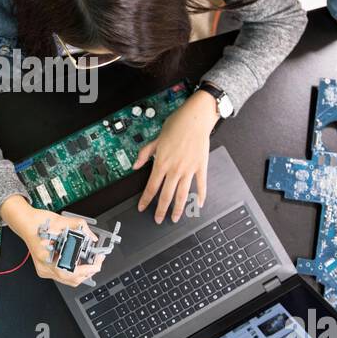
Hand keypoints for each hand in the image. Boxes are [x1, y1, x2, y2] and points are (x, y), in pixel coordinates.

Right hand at [0, 196, 105, 286]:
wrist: (26, 223)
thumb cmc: (38, 222)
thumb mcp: (62, 221)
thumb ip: (80, 227)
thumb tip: (92, 237)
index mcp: (47, 257)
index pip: (71, 272)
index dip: (87, 270)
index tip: (96, 263)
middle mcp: (45, 267)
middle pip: (71, 280)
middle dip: (88, 272)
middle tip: (97, 261)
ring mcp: (44, 269)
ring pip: (68, 280)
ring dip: (82, 273)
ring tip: (90, 262)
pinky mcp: (45, 269)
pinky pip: (63, 276)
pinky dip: (74, 271)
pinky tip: (79, 262)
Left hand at [134, 90, 217, 222]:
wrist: (195, 118)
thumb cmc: (176, 125)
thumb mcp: (155, 139)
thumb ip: (144, 154)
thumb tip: (135, 165)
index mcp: (162, 163)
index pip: (151, 187)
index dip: (146, 200)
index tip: (142, 208)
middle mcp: (175, 169)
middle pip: (166, 195)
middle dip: (161, 210)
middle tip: (158, 219)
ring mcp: (189, 169)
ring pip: (182, 194)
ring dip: (178, 208)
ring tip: (175, 218)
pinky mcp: (201, 167)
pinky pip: (201, 185)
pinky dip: (201, 196)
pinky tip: (199, 204)